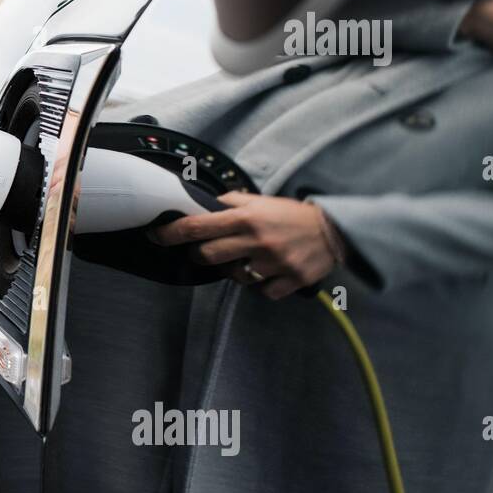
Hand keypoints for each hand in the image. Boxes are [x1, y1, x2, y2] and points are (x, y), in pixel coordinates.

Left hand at [150, 192, 342, 299]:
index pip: (198, 226)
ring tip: (248, 258)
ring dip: (234, 270)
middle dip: (200, 255)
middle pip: (208, 256)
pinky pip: (262, 291)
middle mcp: (257, 241)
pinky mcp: (289, 281)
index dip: (173, 233)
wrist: (335, 230)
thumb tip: (205, 206)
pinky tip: (269, 271)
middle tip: (207, 250)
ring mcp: (273, 263)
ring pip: (234, 277)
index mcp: (247, 218)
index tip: (157, 235)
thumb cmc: (293, 215)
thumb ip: (232, 204)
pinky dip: (261, 284)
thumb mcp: (261, 201)